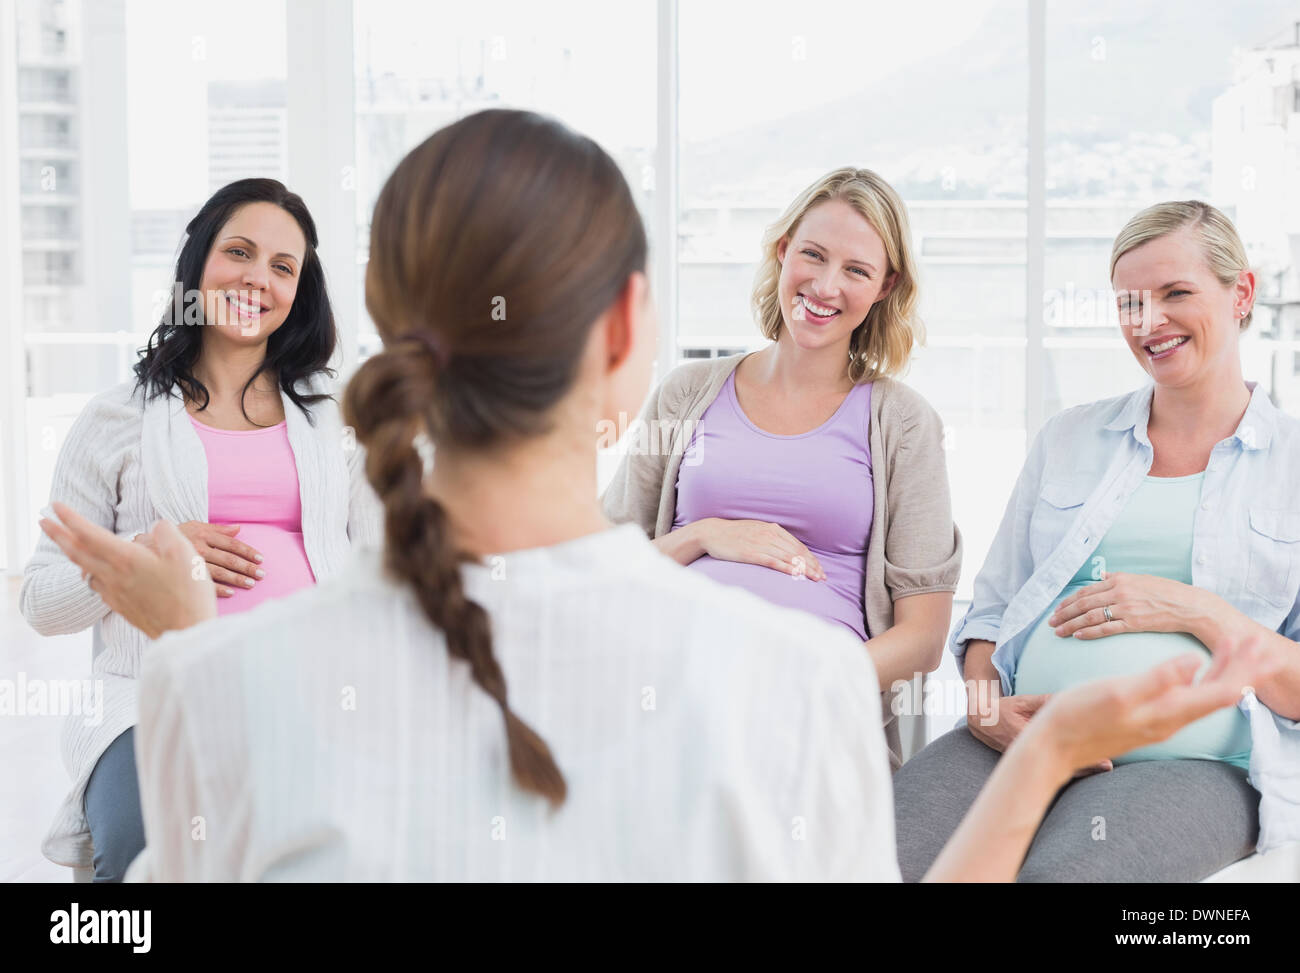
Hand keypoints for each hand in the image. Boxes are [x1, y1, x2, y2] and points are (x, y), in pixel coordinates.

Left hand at [41, 501, 216, 638]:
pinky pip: (98, 586)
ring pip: (85, 570)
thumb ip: (166, 532)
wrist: (185, 633)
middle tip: (42, 522)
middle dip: (57, 535)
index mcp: (126, 559)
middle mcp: (113, 576)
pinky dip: (91, 574)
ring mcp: (115, 594)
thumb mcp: (185, 554)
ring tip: (69, 545)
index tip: (56, 506)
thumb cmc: (187, 593)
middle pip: (76, 552)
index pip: (89, 534)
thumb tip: (157, 526)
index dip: (70, 518)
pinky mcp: (122, 607)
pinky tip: (97, 574)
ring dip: (72, 554)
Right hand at [138, 520, 263, 597]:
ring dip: (236, 579)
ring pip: (218, 572)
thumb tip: (238, 528)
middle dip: (247, 567)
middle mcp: (197, 548)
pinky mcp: (182, 576)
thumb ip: (216, 529)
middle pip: (228, 559)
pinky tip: (231, 593)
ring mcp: (189, 563)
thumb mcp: (193, 526)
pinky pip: (202, 584)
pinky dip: (218, 589)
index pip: (231, 544)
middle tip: (262, 575)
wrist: (141, 548)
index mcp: (202, 534)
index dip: (248, 551)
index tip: (261, 559)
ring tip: (251, 584)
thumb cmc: (172, 537)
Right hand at [697, 518, 825, 580]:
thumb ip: (771, 537)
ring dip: (804, 568)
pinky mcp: (751, 553)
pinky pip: (773, 561)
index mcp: (772, 529)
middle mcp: (769, 534)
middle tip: (822, 577)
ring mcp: (760, 543)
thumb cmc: (733, 534)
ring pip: (788, 557)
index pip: (798, 546)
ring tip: (815, 579)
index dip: (811, 558)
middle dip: (812, 565)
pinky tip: (797, 574)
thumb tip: (785, 549)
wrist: (712, 533)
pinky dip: (787, 568)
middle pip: (797, 552)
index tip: (820, 569)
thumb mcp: (755, 530)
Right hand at [967, 684, 1111, 776]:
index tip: (1094, 752)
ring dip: (1080, 766)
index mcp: (1024, 735)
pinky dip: (1070, 767)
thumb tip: (1066, 698)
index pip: (1053, 744)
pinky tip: (1087, 767)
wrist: (982, 722)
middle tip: (1107, 765)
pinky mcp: (1030, 761)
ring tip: (1103, 767)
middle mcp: (1027, 751)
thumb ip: (1043, 701)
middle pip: (1059, 761)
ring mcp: (1028, 758)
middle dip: (1084, 764)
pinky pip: (1052, 766)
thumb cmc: (1003, 709)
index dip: (1075, 750)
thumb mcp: (1022, 702)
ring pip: (1057, 766)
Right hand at [1020, 635, 1278, 778]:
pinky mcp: (1148, 718)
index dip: (1243, 666)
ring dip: (1223, 672)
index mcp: (1168, 711)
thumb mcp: (1117, 692)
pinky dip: (1200, 678)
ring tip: (1232, 649)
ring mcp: (1159, 721)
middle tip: (1256, 642)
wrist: (1054, 745)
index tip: (1254, 642)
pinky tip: (1191, 669)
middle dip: (1242, 668)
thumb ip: (1157, 679)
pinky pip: (1187, 697)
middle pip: (1219, 694)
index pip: (1222, 690)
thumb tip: (1194, 661)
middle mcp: (1171, 719)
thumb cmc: (1079, 717)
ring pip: (1204, 695)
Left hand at [1048, 572, 1201, 639]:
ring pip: (1090, 617)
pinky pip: (1106, 628)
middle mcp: (1120, 592)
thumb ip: (1119, 578)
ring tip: (1059, 631)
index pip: (1087, 591)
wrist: (1189, 606)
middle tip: (1051, 622)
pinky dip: (1089, 632)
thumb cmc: (1167, 592)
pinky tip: (1078, 636)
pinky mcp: (1134, 623)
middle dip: (1065, 614)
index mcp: (1120, 580)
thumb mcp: (1141, 579)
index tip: (1058, 608)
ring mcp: (1126, 608)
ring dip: (1072, 625)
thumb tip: (1102, 577)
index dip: (1069, 601)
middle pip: (1084, 603)